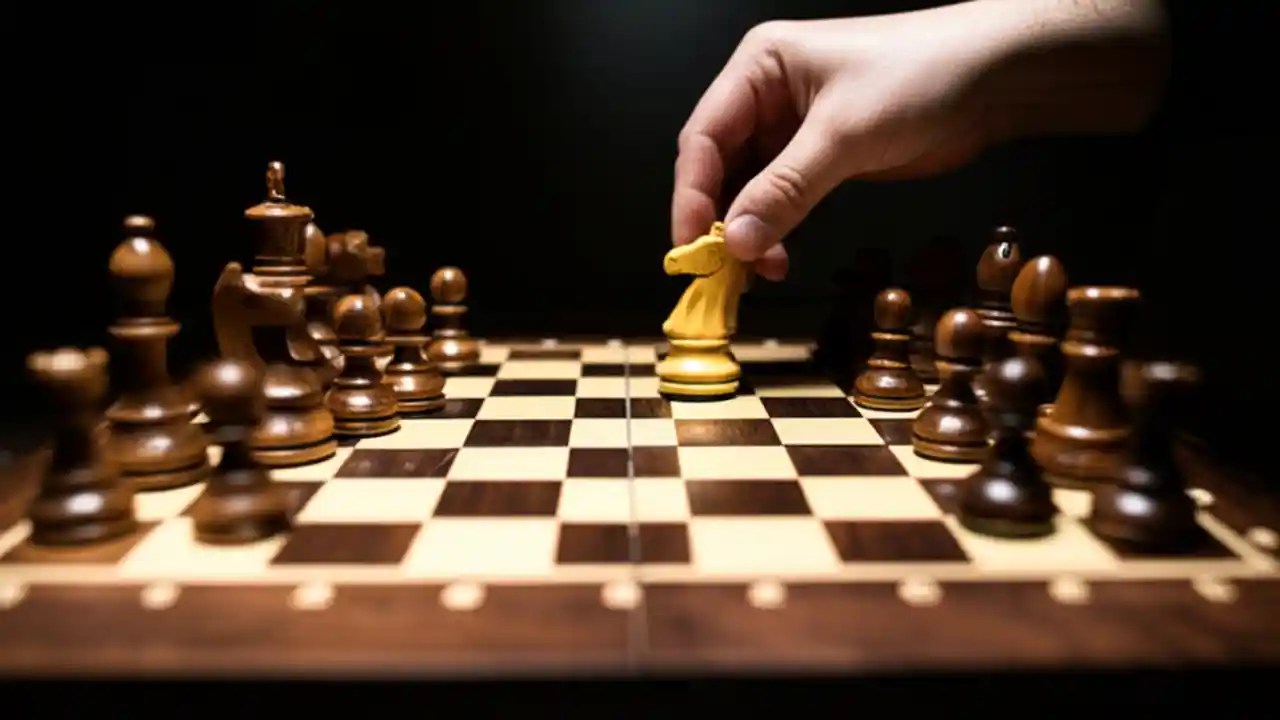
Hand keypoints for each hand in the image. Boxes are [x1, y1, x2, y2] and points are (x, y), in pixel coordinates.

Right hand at [672, 0, 1168, 279]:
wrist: (994, 77)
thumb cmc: (921, 76)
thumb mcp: (845, 134)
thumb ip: (786, 189)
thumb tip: (736, 243)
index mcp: (758, 67)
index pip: (703, 136)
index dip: (691, 194)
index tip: (693, 245)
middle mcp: (766, 95)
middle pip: (718, 165)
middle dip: (717, 218)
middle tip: (718, 269)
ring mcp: (792, 128)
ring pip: (747, 188)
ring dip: (746, 232)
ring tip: (755, 271)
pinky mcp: (821, 156)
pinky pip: (779, 198)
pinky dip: (774, 231)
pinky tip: (777, 259)